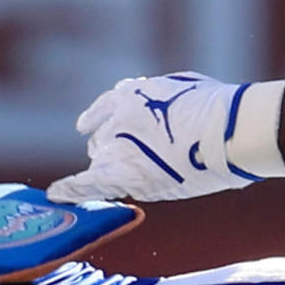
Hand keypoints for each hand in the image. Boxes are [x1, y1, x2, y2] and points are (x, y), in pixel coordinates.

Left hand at [50, 72, 284, 207]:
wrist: (227, 130)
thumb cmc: (219, 110)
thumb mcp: (185, 89)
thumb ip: (165, 100)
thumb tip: (167, 109)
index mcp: (133, 94)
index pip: (105, 107)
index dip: (96, 119)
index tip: (84, 126)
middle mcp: (118, 120)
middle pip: (103, 140)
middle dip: (110, 149)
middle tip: (128, 161)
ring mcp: (119, 147)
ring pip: (100, 162)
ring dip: (108, 169)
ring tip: (122, 177)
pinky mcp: (126, 175)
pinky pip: (89, 184)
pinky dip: (71, 189)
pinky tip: (57, 195)